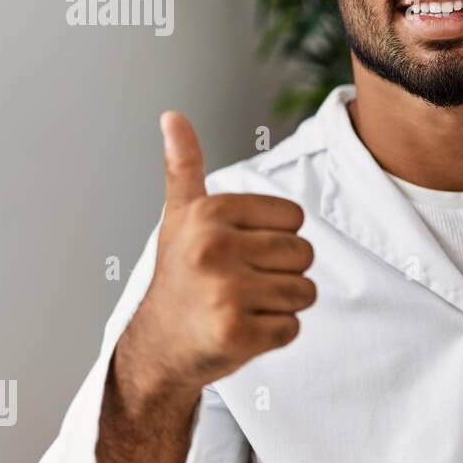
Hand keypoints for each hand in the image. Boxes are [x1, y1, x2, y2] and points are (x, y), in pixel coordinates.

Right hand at [119, 111, 316, 402]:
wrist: (158, 346)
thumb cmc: (179, 276)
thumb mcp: (180, 217)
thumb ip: (184, 167)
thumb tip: (172, 115)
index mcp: (209, 214)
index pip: (295, 218)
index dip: (276, 237)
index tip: (240, 251)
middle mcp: (214, 249)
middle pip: (304, 254)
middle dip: (283, 272)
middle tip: (241, 283)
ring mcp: (225, 293)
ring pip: (305, 292)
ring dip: (282, 304)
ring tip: (243, 305)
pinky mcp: (237, 334)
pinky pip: (293, 327)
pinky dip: (275, 334)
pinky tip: (242, 330)